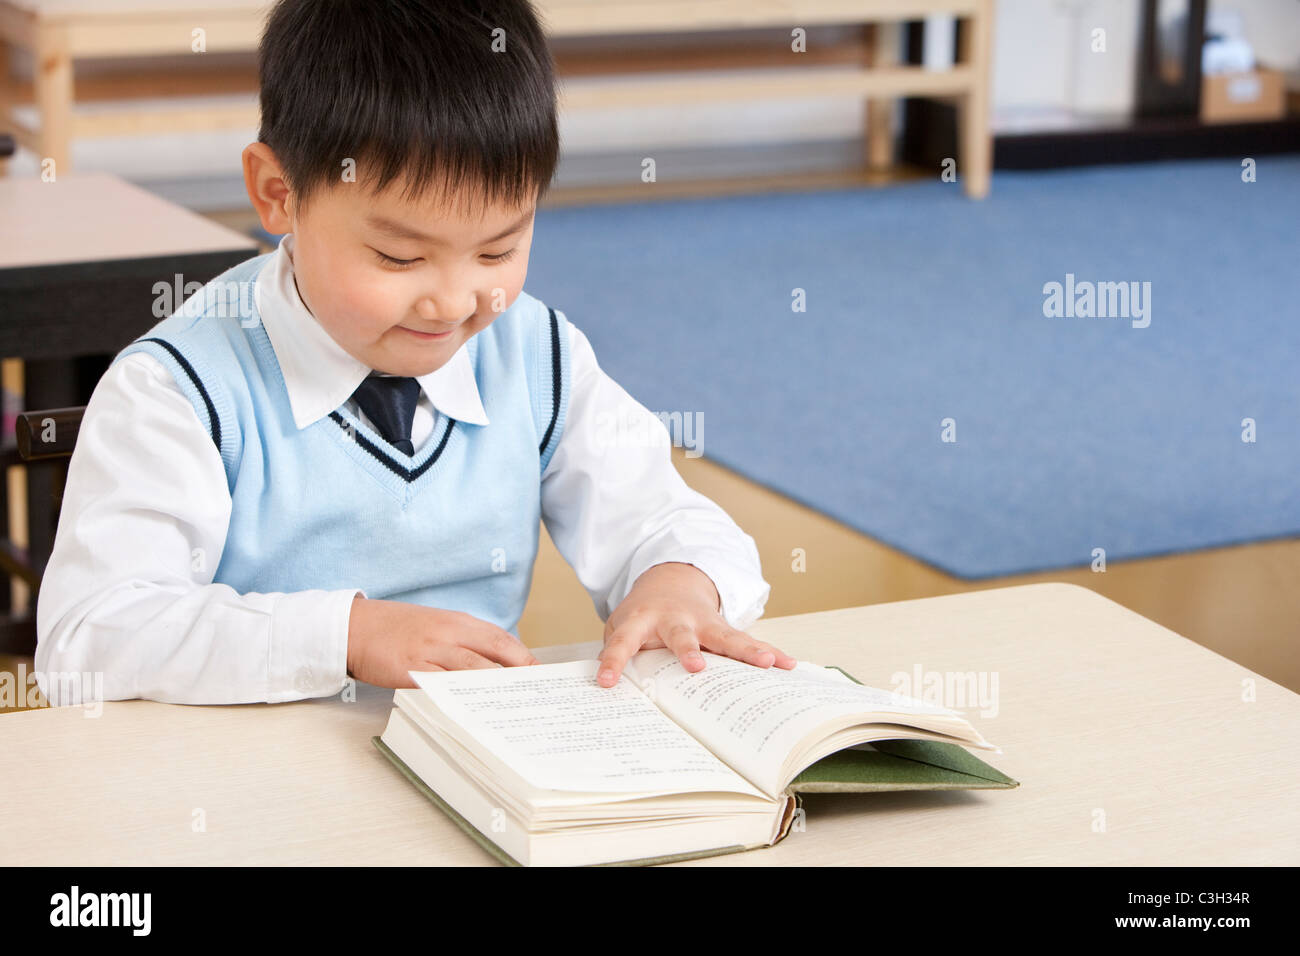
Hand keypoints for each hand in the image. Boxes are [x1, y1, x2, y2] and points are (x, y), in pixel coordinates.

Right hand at [346, 596, 538, 687]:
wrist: (354, 625)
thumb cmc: (396, 628)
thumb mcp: (436, 625)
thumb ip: (464, 641)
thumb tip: (495, 666)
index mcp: (458, 622)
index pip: (501, 639)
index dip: (524, 657)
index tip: (541, 675)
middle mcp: (448, 633)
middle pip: (494, 651)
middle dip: (520, 672)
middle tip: (537, 693)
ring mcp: (429, 650)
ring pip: (472, 669)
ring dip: (495, 688)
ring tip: (514, 706)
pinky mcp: (410, 669)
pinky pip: (440, 686)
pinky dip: (459, 698)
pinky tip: (472, 712)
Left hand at [596, 562, 795, 687]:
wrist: (669, 582)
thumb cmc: (642, 617)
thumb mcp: (622, 630)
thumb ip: (616, 656)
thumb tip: (607, 696)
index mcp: (641, 621)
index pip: (623, 642)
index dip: (614, 662)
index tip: (607, 682)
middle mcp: (674, 620)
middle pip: (681, 635)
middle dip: (688, 650)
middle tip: (695, 666)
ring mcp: (703, 623)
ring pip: (725, 637)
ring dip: (746, 651)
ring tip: (766, 663)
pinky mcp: (724, 629)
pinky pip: (748, 642)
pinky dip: (769, 653)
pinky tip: (788, 664)